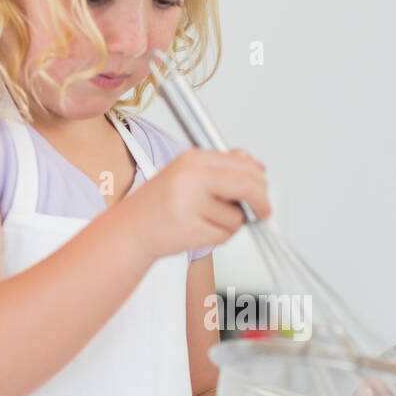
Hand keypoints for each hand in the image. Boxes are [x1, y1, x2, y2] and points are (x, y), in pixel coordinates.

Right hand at [125, 148, 270, 260]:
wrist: (130, 229)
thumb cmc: (161, 203)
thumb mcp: (189, 174)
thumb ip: (223, 168)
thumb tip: (258, 168)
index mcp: (194, 158)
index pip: (243, 164)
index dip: (261, 181)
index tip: (265, 193)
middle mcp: (191, 176)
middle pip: (247, 186)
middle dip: (261, 203)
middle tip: (263, 214)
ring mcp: (189, 202)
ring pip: (237, 217)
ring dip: (230, 225)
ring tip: (204, 221)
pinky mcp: (190, 228)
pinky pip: (224, 235)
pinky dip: (218, 237)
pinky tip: (198, 231)